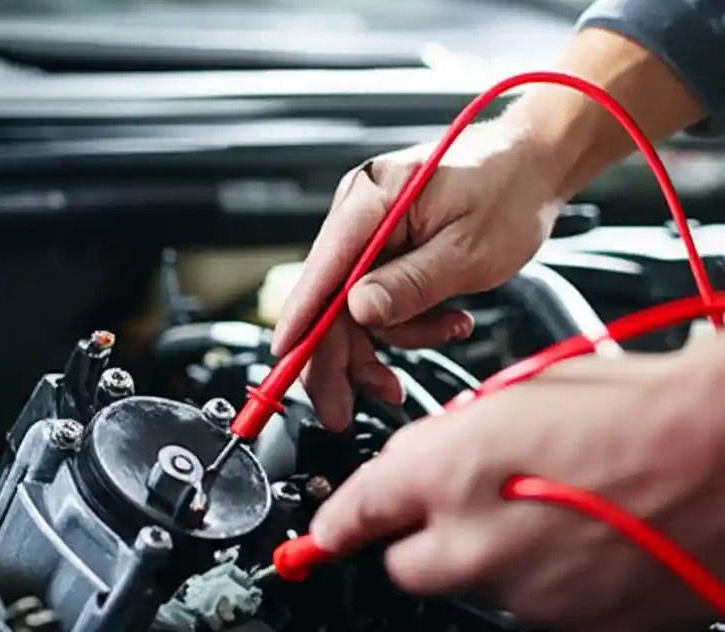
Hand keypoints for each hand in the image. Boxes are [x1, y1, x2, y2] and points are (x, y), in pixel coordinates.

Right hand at [271, 120, 569, 429]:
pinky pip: (377, 300)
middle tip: (343, 410)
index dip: (300, 324)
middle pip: (326, 300)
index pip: (321, 272)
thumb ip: (410, 284)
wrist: (533, 164)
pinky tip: (446, 320)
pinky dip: (407, 322)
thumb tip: (358, 313)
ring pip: (352, 309)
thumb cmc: (508, 190)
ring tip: (445, 335)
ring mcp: (368, 232)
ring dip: (391, 340)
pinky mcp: (384, 248)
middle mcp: (358, 214)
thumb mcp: (467, 250)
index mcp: (370, 201)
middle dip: (340, 358)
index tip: (287, 364)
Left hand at [309, 343, 724, 630]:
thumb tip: (414, 463)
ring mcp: (526, 593)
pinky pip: (531, 604)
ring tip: (546, 508)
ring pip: (473, 585)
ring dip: (489, 556)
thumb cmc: (631, 408)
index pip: (355, 511)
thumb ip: (445, 440)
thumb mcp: (512, 396)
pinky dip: (540, 578)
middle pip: (406, 565)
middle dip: (419, 539)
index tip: (321, 535)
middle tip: (464, 506)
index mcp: (446, 475)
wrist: (723, 450)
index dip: (336, 521)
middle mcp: (475, 543)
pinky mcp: (573, 623)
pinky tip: (577, 536)